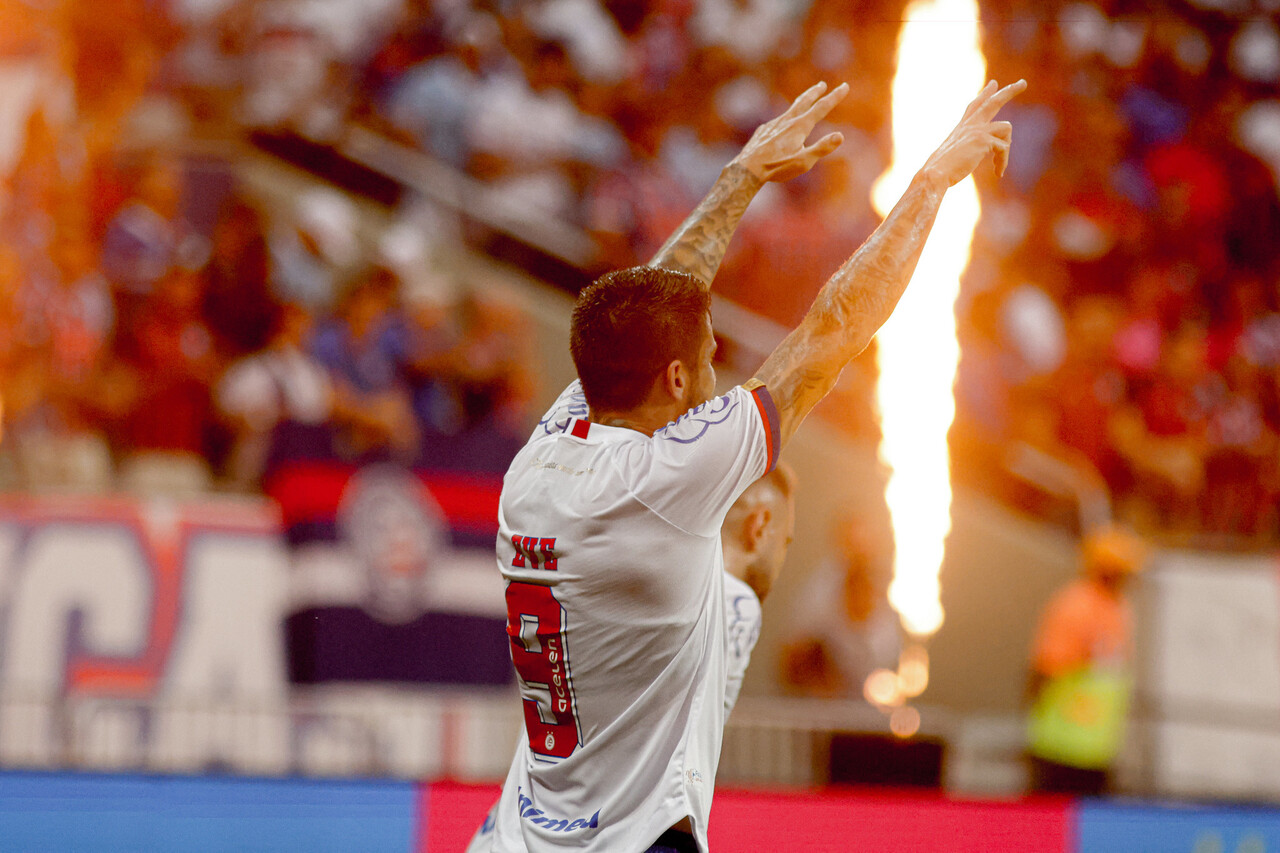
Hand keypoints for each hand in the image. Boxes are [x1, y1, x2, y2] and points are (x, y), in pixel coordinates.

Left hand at [733, 81, 848, 183]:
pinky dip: (784, 119)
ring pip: (790, 110)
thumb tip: (840, 136)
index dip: (835, 97)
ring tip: (805, 100)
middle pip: (804, 102)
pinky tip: (782, 125)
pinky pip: (777, 122)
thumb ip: (822, 148)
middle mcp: (786, 121)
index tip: (844, 86)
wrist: (747, 169)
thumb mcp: (803, 161)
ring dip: (800, 103)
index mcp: (799, 126)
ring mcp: (773, 124)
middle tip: (822, 84)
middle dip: (815, 93)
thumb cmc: (776, 167)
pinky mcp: (763, 131)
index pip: (821, 108)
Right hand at [921, 79, 1025, 187]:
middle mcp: (970, 124)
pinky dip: (1003, 162)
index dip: (985, 94)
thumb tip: (973, 156)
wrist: (935, 174)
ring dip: (1007, 148)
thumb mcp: (952, 156)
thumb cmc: (941, 171)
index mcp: (961, 127)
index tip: (994, 84)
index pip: (975, 105)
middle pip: (993, 102)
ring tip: (999, 166)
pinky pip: (1004, 147)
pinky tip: (998, 173)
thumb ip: (963, 151)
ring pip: (1007, 127)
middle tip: (1023, 83)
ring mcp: (977, 130)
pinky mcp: (983, 140)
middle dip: (1009, 91)